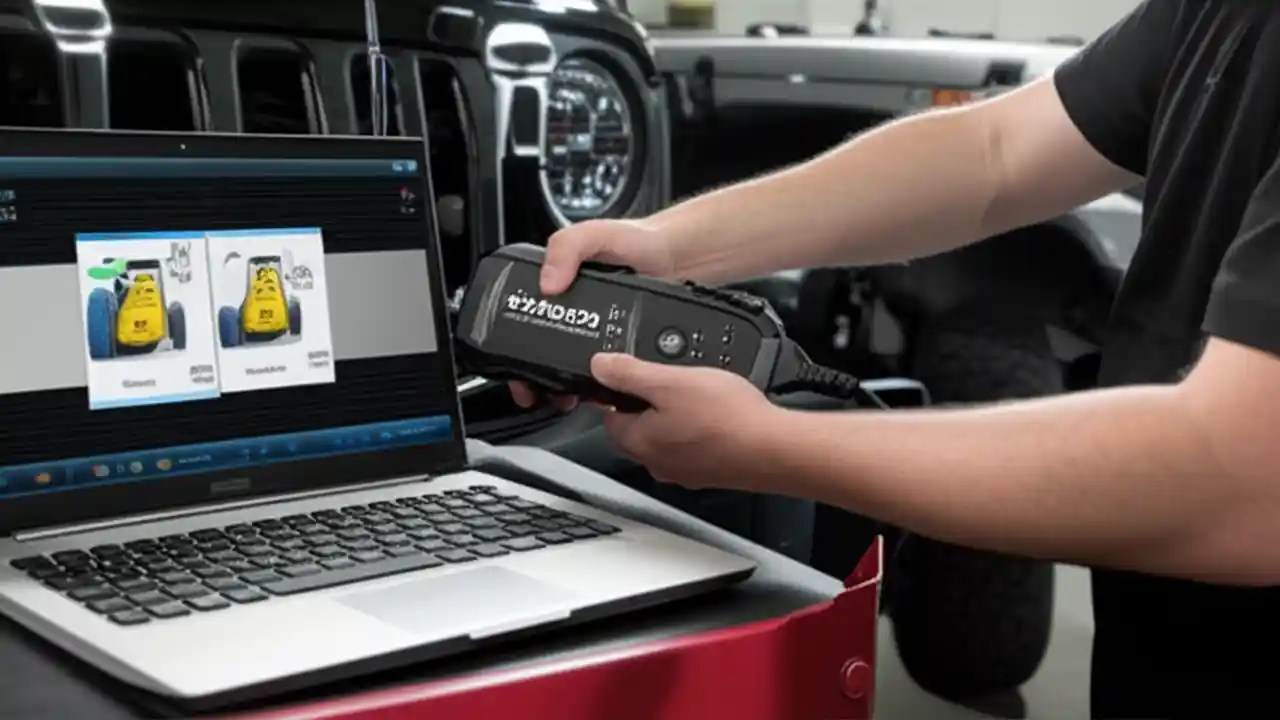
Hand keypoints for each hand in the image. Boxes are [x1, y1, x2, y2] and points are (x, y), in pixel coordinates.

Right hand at [510, 219, 676, 409]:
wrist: (680, 256)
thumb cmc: (637, 239)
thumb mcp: (594, 233)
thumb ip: (567, 247)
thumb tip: (547, 283)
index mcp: (558, 287)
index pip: (526, 321)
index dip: (515, 350)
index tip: (518, 373)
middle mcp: (576, 312)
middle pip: (546, 355)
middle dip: (540, 380)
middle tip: (543, 393)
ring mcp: (599, 331)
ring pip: (574, 368)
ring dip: (568, 386)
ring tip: (569, 396)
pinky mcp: (622, 344)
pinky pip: (606, 371)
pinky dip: (600, 383)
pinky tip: (600, 389)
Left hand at [588, 353, 784, 491]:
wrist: (773, 449)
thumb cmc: (725, 418)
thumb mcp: (669, 381)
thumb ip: (629, 373)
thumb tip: (599, 366)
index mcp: (637, 441)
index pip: (609, 414)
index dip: (619, 389)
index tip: (635, 373)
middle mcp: (656, 462)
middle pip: (636, 427)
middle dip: (648, 403)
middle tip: (673, 381)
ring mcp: (684, 471)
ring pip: (665, 437)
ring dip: (675, 416)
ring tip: (699, 395)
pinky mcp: (709, 472)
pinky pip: (692, 446)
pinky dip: (698, 430)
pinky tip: (718, 416)